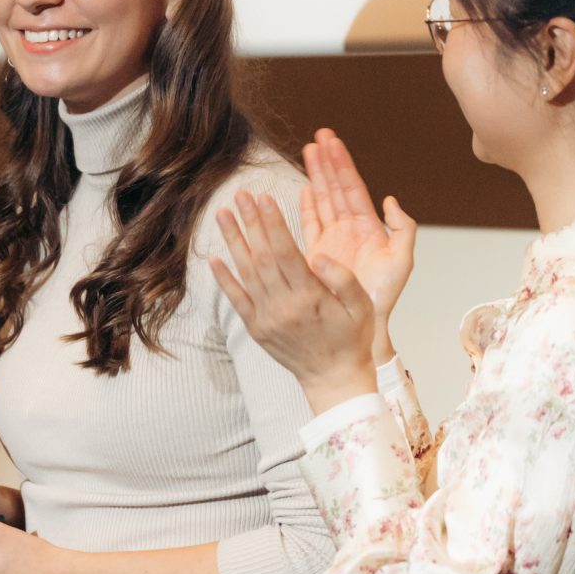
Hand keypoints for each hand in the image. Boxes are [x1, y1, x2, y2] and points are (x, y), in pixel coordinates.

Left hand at [211, 189, 378, 411]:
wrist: (333, 379)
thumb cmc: (352, 339)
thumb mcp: (361, 307)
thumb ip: (342, 280)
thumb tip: (320, 255)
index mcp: (309, 298)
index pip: (285, 252)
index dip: (272, 223)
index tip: (264, 197)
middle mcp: (282, 307)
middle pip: (261, 257)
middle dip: (251, 223)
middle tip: (241, 194)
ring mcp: (266, 319)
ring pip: (245, 273)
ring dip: (233, 241)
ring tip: (223, 213)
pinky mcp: (256, 328)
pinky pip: (236, 299)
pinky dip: (224, 278)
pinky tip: (213, 257)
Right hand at [299, 129, 415, 358]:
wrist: (362, 323)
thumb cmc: (383, 296)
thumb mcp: (402, 261)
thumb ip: (402, 228)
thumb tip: (390, 200)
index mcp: (368, 226)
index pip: (352, 187)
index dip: (342, 163)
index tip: (331, 141)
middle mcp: (349, 229)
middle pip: (335, 187)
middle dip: (326, 162)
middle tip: (317, 136)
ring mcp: (332, 240)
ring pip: (322, 200)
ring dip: (316, 175)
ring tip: (307, 151)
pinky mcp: (317, 253)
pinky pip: (310, 223)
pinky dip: (306, 206)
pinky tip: (304, 189)